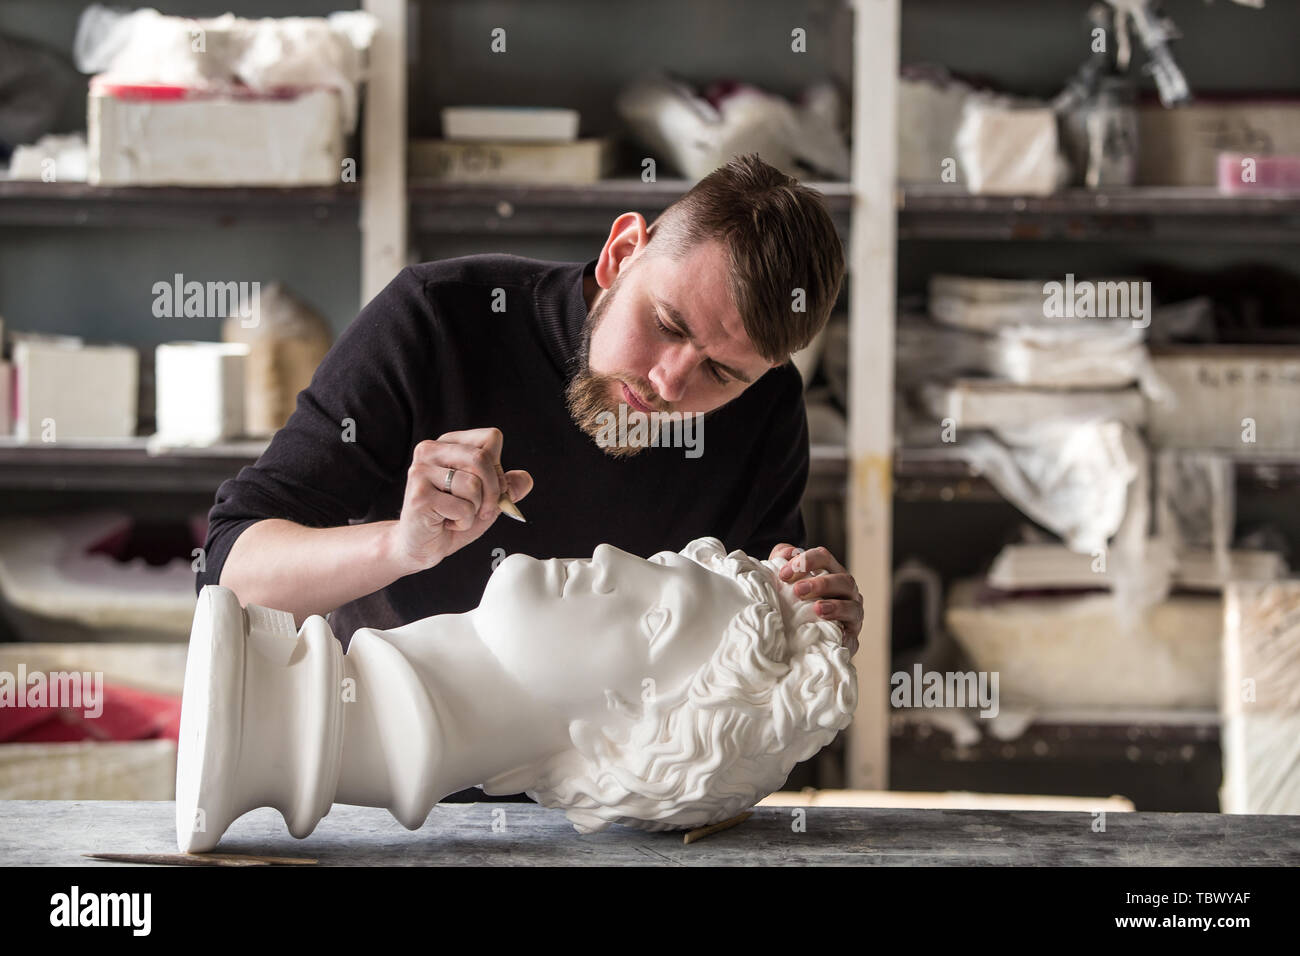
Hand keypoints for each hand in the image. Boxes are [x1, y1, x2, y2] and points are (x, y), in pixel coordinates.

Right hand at [389, 427, 532, 572]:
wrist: (421, 545)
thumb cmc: (451, 518)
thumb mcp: (487, 500)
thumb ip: (507, 488)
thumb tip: (525, 480)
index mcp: (448, 444)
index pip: (491, 438)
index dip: (498, 468)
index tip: (490, 490)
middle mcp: (430, 450)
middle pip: (483, 458)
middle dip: (493, 491)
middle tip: (482, 510)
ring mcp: (421, 471)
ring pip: (473, 484)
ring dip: (475, 509)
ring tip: (457, 515)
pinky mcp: (419, 495)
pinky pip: (463, 507)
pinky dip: (463, 522)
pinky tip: (446, 522)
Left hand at [768, 544, 861, 655]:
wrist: (801, 635)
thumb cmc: (794, 600)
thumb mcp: (786, 578)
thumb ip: (782, 559)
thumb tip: (787, 553)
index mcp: (831, 571)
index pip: (824, 557)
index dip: (806, 561)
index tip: (784, 573)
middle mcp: (845, 589)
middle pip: (843, 580)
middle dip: (822, 583)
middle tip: (798, 590)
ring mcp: (852, 612)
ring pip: (852, 605)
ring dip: (835, 606)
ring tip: (817, 609)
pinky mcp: (851, 636)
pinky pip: (853, 636)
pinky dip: (846, 636)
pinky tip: (837, 636)